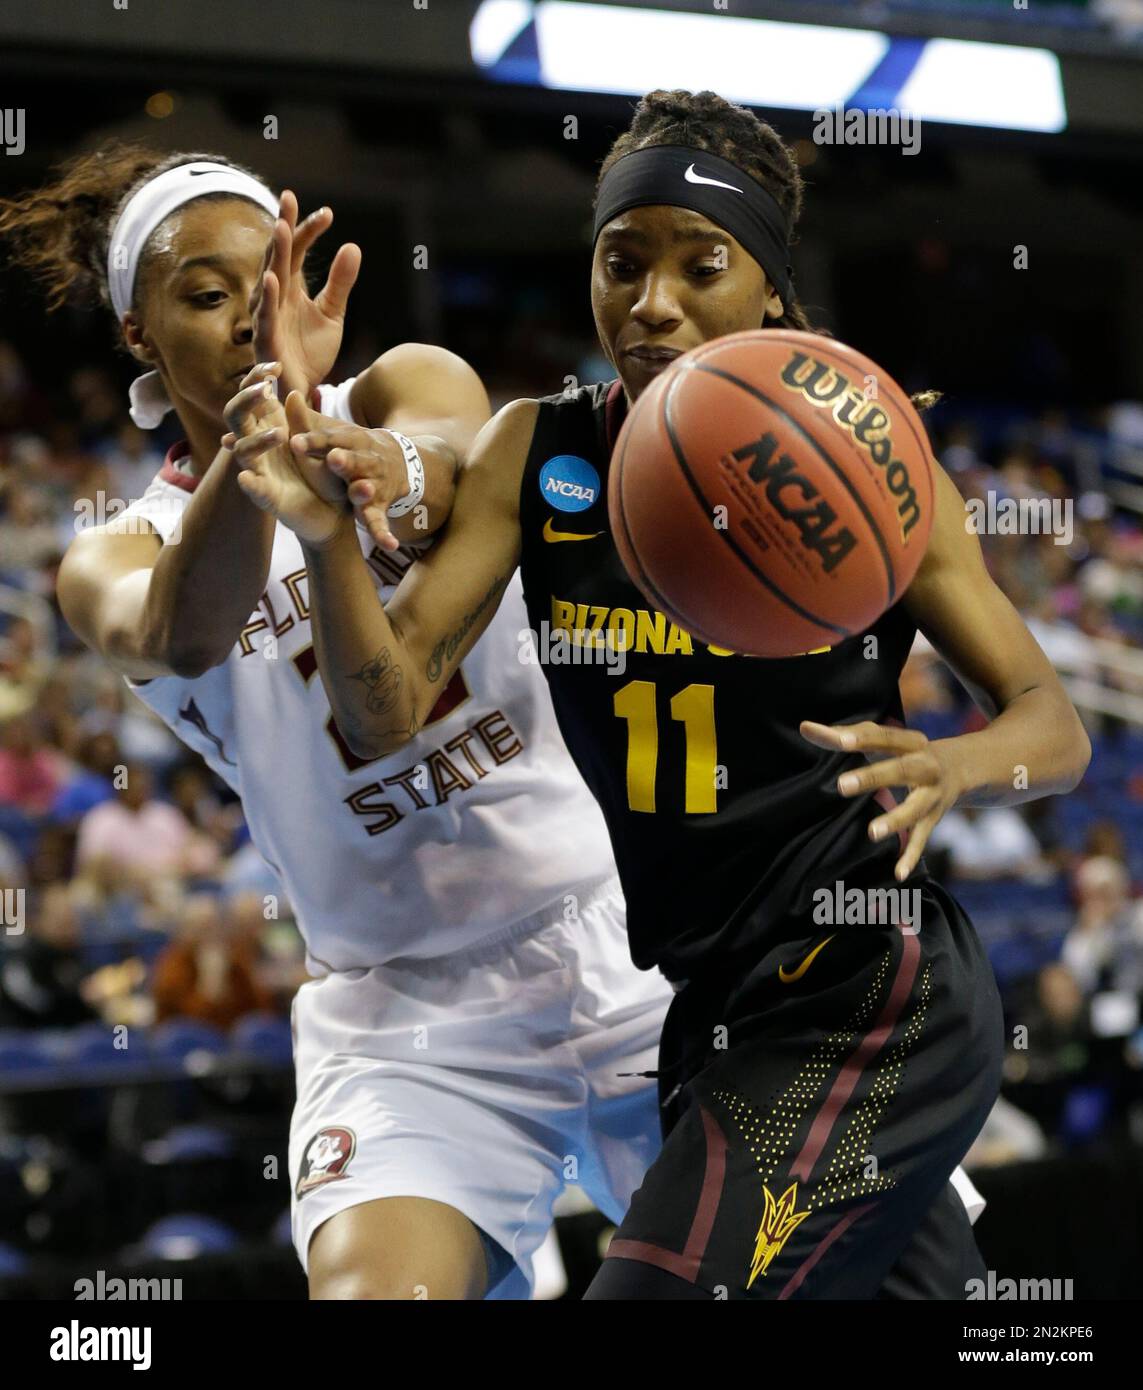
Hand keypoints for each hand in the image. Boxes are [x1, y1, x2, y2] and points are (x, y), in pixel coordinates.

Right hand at [222, 366, 347, 545]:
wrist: (335, 511)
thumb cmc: (323, 471)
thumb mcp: (317, 441)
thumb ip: (302, 419)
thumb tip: (291, 391)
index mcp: (269, 425)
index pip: (251, 395)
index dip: (256, 377)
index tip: (276, 368)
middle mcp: (258, 445)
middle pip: (235, 415)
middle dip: (246, 399)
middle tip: (267, 391)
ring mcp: (260, 470)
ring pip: (243, 450)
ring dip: (257, 439)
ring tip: (281, 435)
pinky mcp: (267, 497)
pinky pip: (253, 488)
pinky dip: (249, 483)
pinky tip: (245, 477)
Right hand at [251, 190, 360, 397]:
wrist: (304, 392)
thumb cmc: (311, 353)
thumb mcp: (332, 315)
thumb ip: (341, 283)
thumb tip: (353, 246)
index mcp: (289, 287)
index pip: (297, 250)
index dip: (308, 230)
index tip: (328, 213)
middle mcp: (274, 297)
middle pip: (278, 255)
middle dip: (283, 227)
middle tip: (288, 198)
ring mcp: (267, 317)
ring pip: (268, 279)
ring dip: (274, 254)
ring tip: (281, 227)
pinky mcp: (266, 341)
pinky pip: (264, 316)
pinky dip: (267, 297)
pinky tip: (273, 277)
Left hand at [288, 414, 411, 552]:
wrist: (395, 463)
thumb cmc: (352, 447)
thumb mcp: (332, 433)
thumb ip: (306, 419)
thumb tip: (284, 394)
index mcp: (349, 440)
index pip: (329, 438)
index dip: (315, 439)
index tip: (296, 441)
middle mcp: (364, 460)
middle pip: (353, 460)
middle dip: (345, 460)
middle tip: (333, 458)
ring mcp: (373, 484)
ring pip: (368, 487)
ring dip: (365, 490)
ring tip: (362, 491)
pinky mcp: (379, 506)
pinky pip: (380, 521)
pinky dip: (384, 533)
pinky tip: (389, 546)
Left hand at [800, 720, 964, 880]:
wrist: (963, 766)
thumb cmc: (907, 751)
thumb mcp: (885, 739)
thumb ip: (845, 735)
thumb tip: (806, 728)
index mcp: (911, 742)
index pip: (884, 737)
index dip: (861, 738)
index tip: (837, 740)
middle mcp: (926, 766)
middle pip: (901, 770)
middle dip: (874, 777)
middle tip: (842, 785)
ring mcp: (932, 795)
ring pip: (915, 809)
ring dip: (895, 821)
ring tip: (872, 833)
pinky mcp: (933, 818)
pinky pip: (922, 839)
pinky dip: (911, 856)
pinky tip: (898, 873)